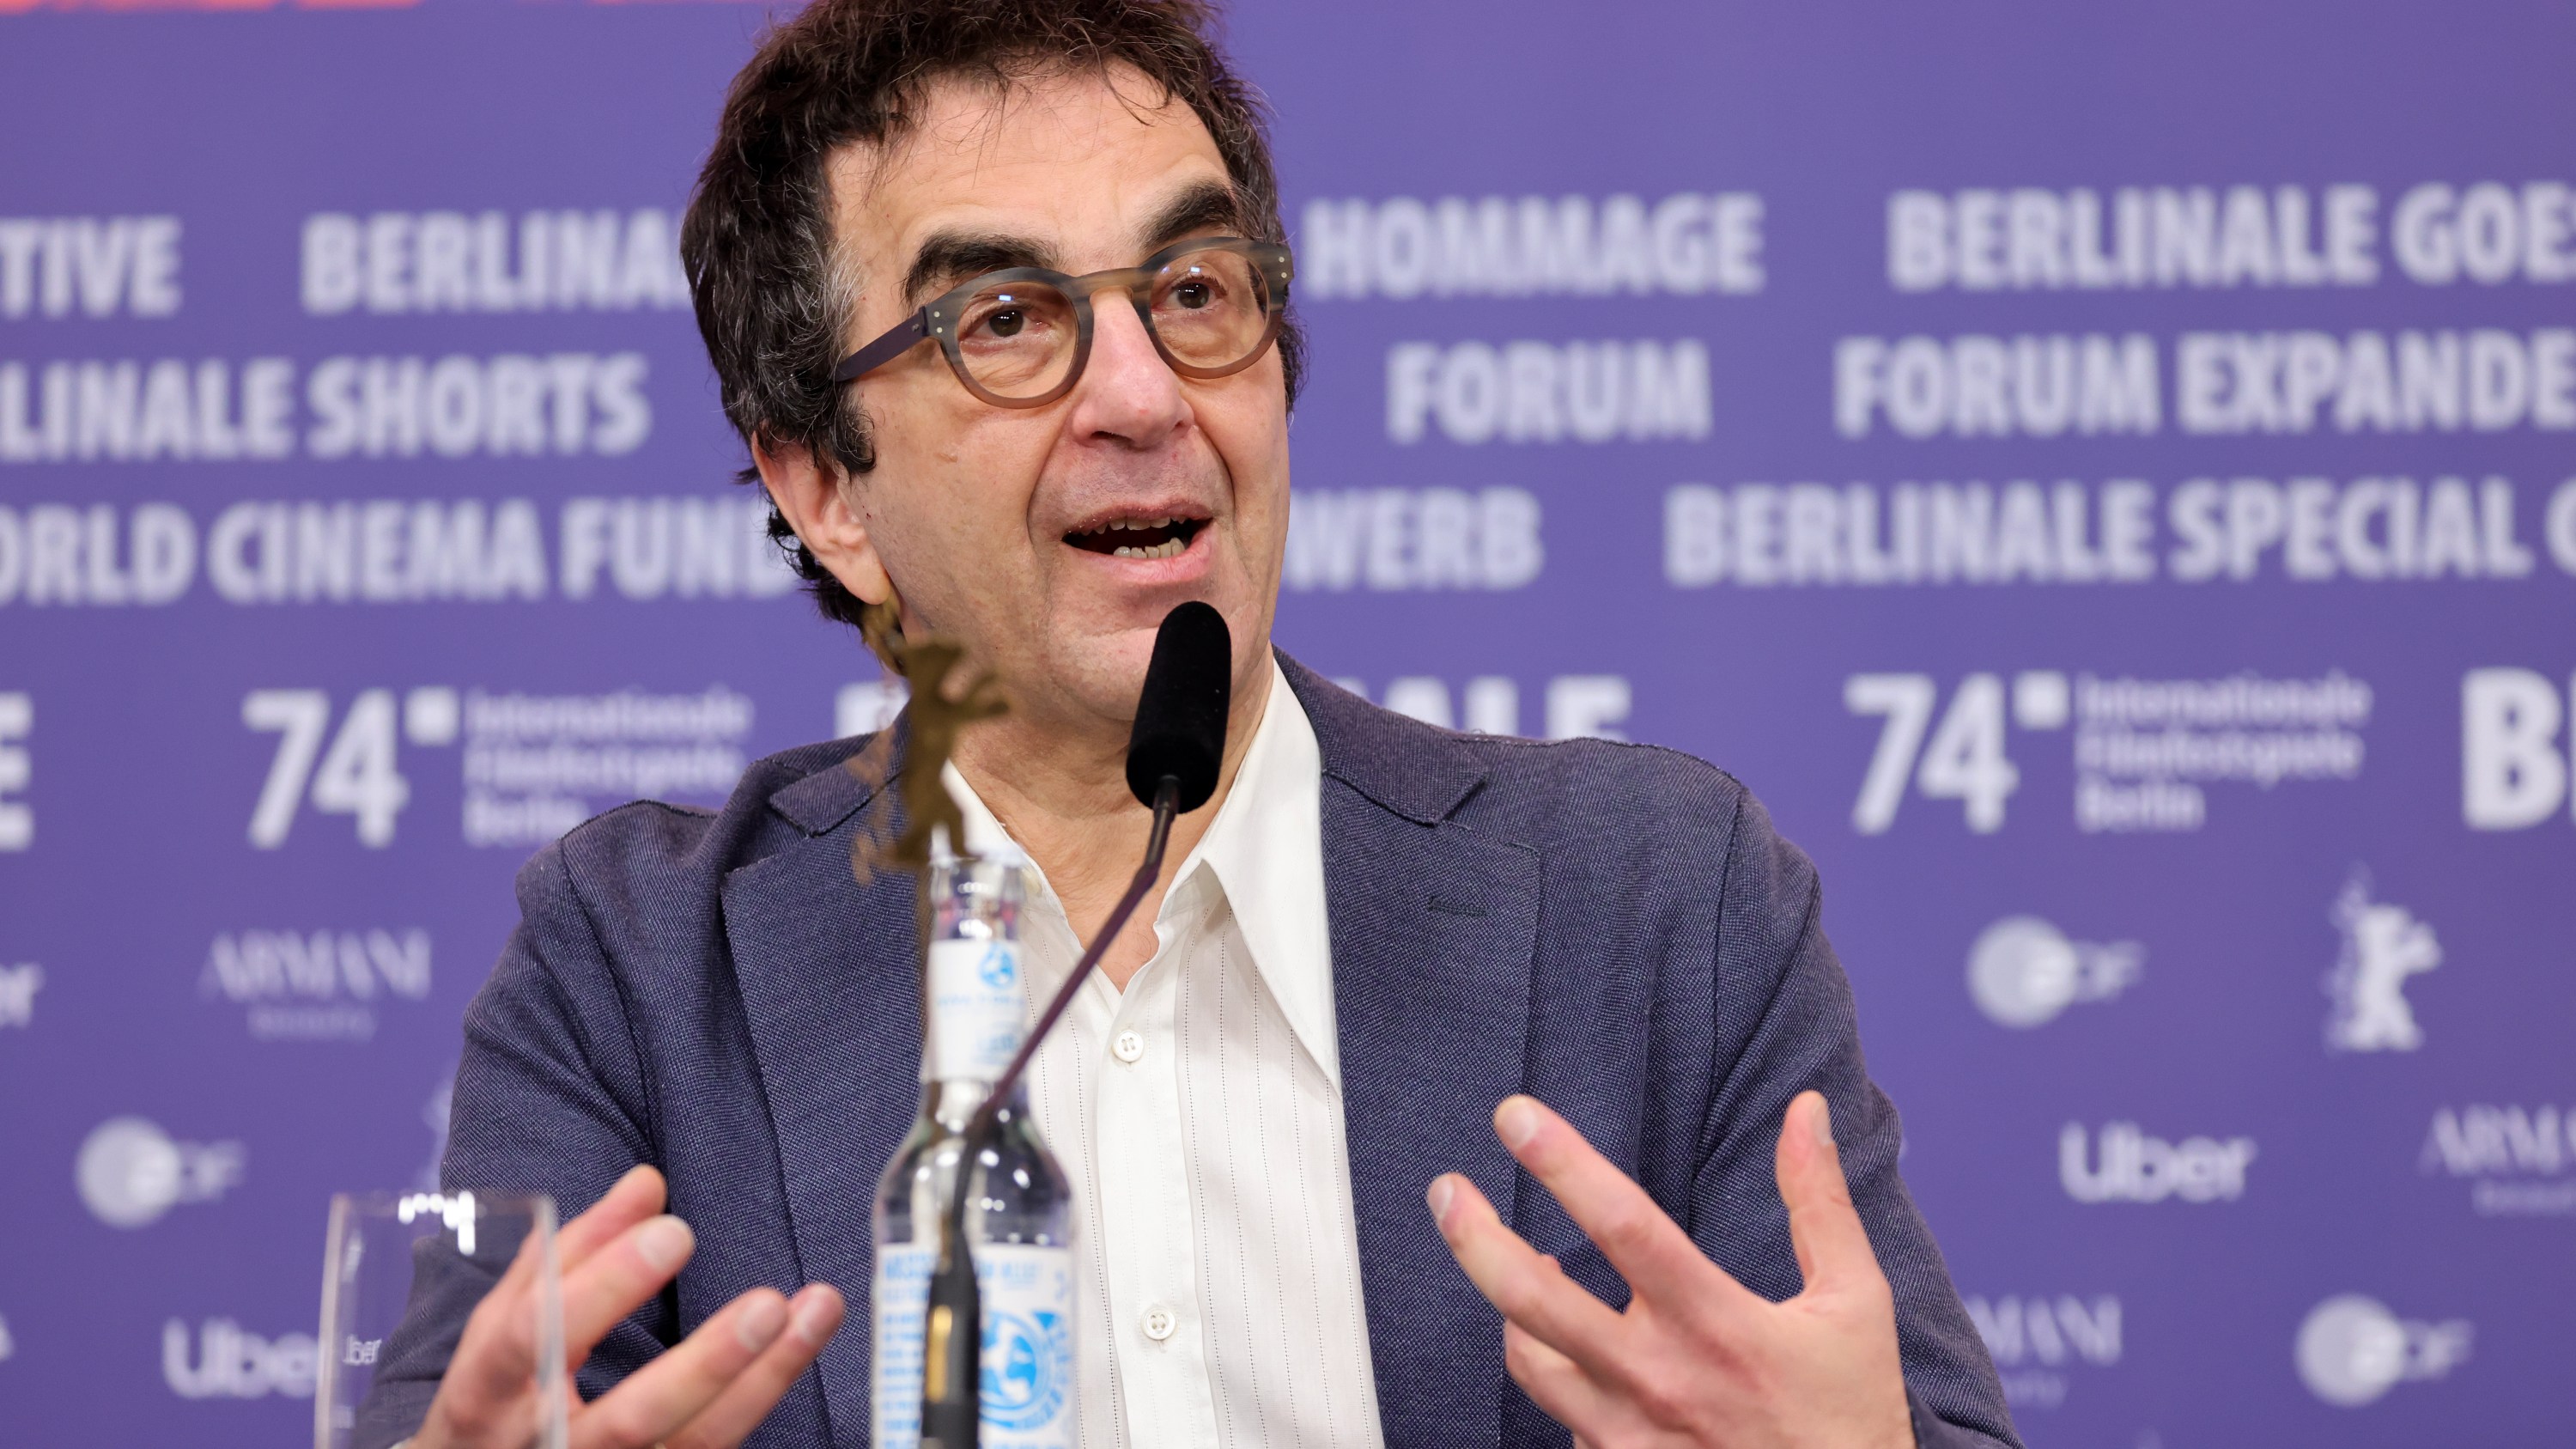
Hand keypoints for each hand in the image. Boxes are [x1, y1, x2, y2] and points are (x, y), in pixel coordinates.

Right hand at [416, 1165, 845, 1448]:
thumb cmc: (498, 1388)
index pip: (540, 1334)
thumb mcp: (508, 1318)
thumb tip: (646, 1183)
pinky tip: (801, 1342)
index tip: (673, 1230)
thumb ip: (573, 1250)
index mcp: (489, 1390)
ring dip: (762, 1380)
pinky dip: (761, 1395)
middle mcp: (546, 1447)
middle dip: (704, 1365)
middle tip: (767, 1303)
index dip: (604, 1285)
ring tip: (815, 1310)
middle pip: (630, 1418)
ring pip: (691, 1442)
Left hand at [1428, 1091, 1910, 1448]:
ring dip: (1510, 1304)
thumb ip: (1819, 1204)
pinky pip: (1558, 1412)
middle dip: (1475, 1235)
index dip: (1561, 1162)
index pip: (1622, 1225)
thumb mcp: (1855, 1304)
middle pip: (1533, 1298)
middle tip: (1445, 1190)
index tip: (1514, 1115)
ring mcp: (1627, 1434)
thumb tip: (1803, 1109)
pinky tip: (1568, 1347)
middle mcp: (1658, 1379)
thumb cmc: (1851, 1415)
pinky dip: (1555, 1370)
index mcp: (1717, 1323)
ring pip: (1528, 1357)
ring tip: (1512, 1260)